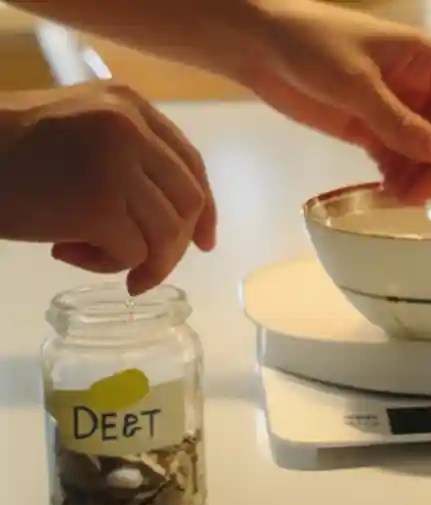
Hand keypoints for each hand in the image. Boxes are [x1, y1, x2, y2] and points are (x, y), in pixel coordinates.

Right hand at [0, 82, 214, 294]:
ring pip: (167, 233)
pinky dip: (107, 266)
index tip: (202, 241)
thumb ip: (129, 155)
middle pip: (188, 200)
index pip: (190, 162)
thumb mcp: (79, 129)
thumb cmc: (10, 151)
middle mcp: (130, 129)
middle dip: (175, 244)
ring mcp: (117, 166)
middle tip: (145, 267)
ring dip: (142, 261)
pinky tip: (65, 254)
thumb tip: (181, 217)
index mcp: (129, 105)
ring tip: (97, 261)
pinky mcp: (98, 206)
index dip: (203, 208)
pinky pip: (132, 254)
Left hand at [241, 1, 430, 201]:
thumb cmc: (313, 46)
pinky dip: (399, 179)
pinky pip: (398, 160)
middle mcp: (423, 88)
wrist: (258, 44)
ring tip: (406, 200)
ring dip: (423, 179)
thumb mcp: (357, 83)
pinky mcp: (372, 130)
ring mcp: (398, 111)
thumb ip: (399, 121)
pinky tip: (392, 195)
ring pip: (427, 154)